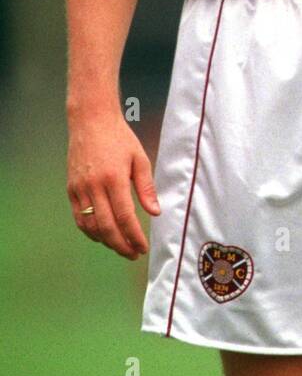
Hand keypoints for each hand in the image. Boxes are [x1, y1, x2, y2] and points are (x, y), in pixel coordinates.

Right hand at [67, 111, 160, 258]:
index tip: (143, 248)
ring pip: (90, 226)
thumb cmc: (120, 138)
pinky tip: (103, 236)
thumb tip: (155, 212)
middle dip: (121, 245)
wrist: (91, 121)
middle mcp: (94, 187)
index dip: (134, 237)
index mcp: (114, 179)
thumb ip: (146, 188)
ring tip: (121, 247)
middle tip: (133, 254)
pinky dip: (90, 231)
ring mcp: (79, 189)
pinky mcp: (71, 189)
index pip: (125, 217)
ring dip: (106, 241)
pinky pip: (78, 218)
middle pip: (106, 227)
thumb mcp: (140, 159)